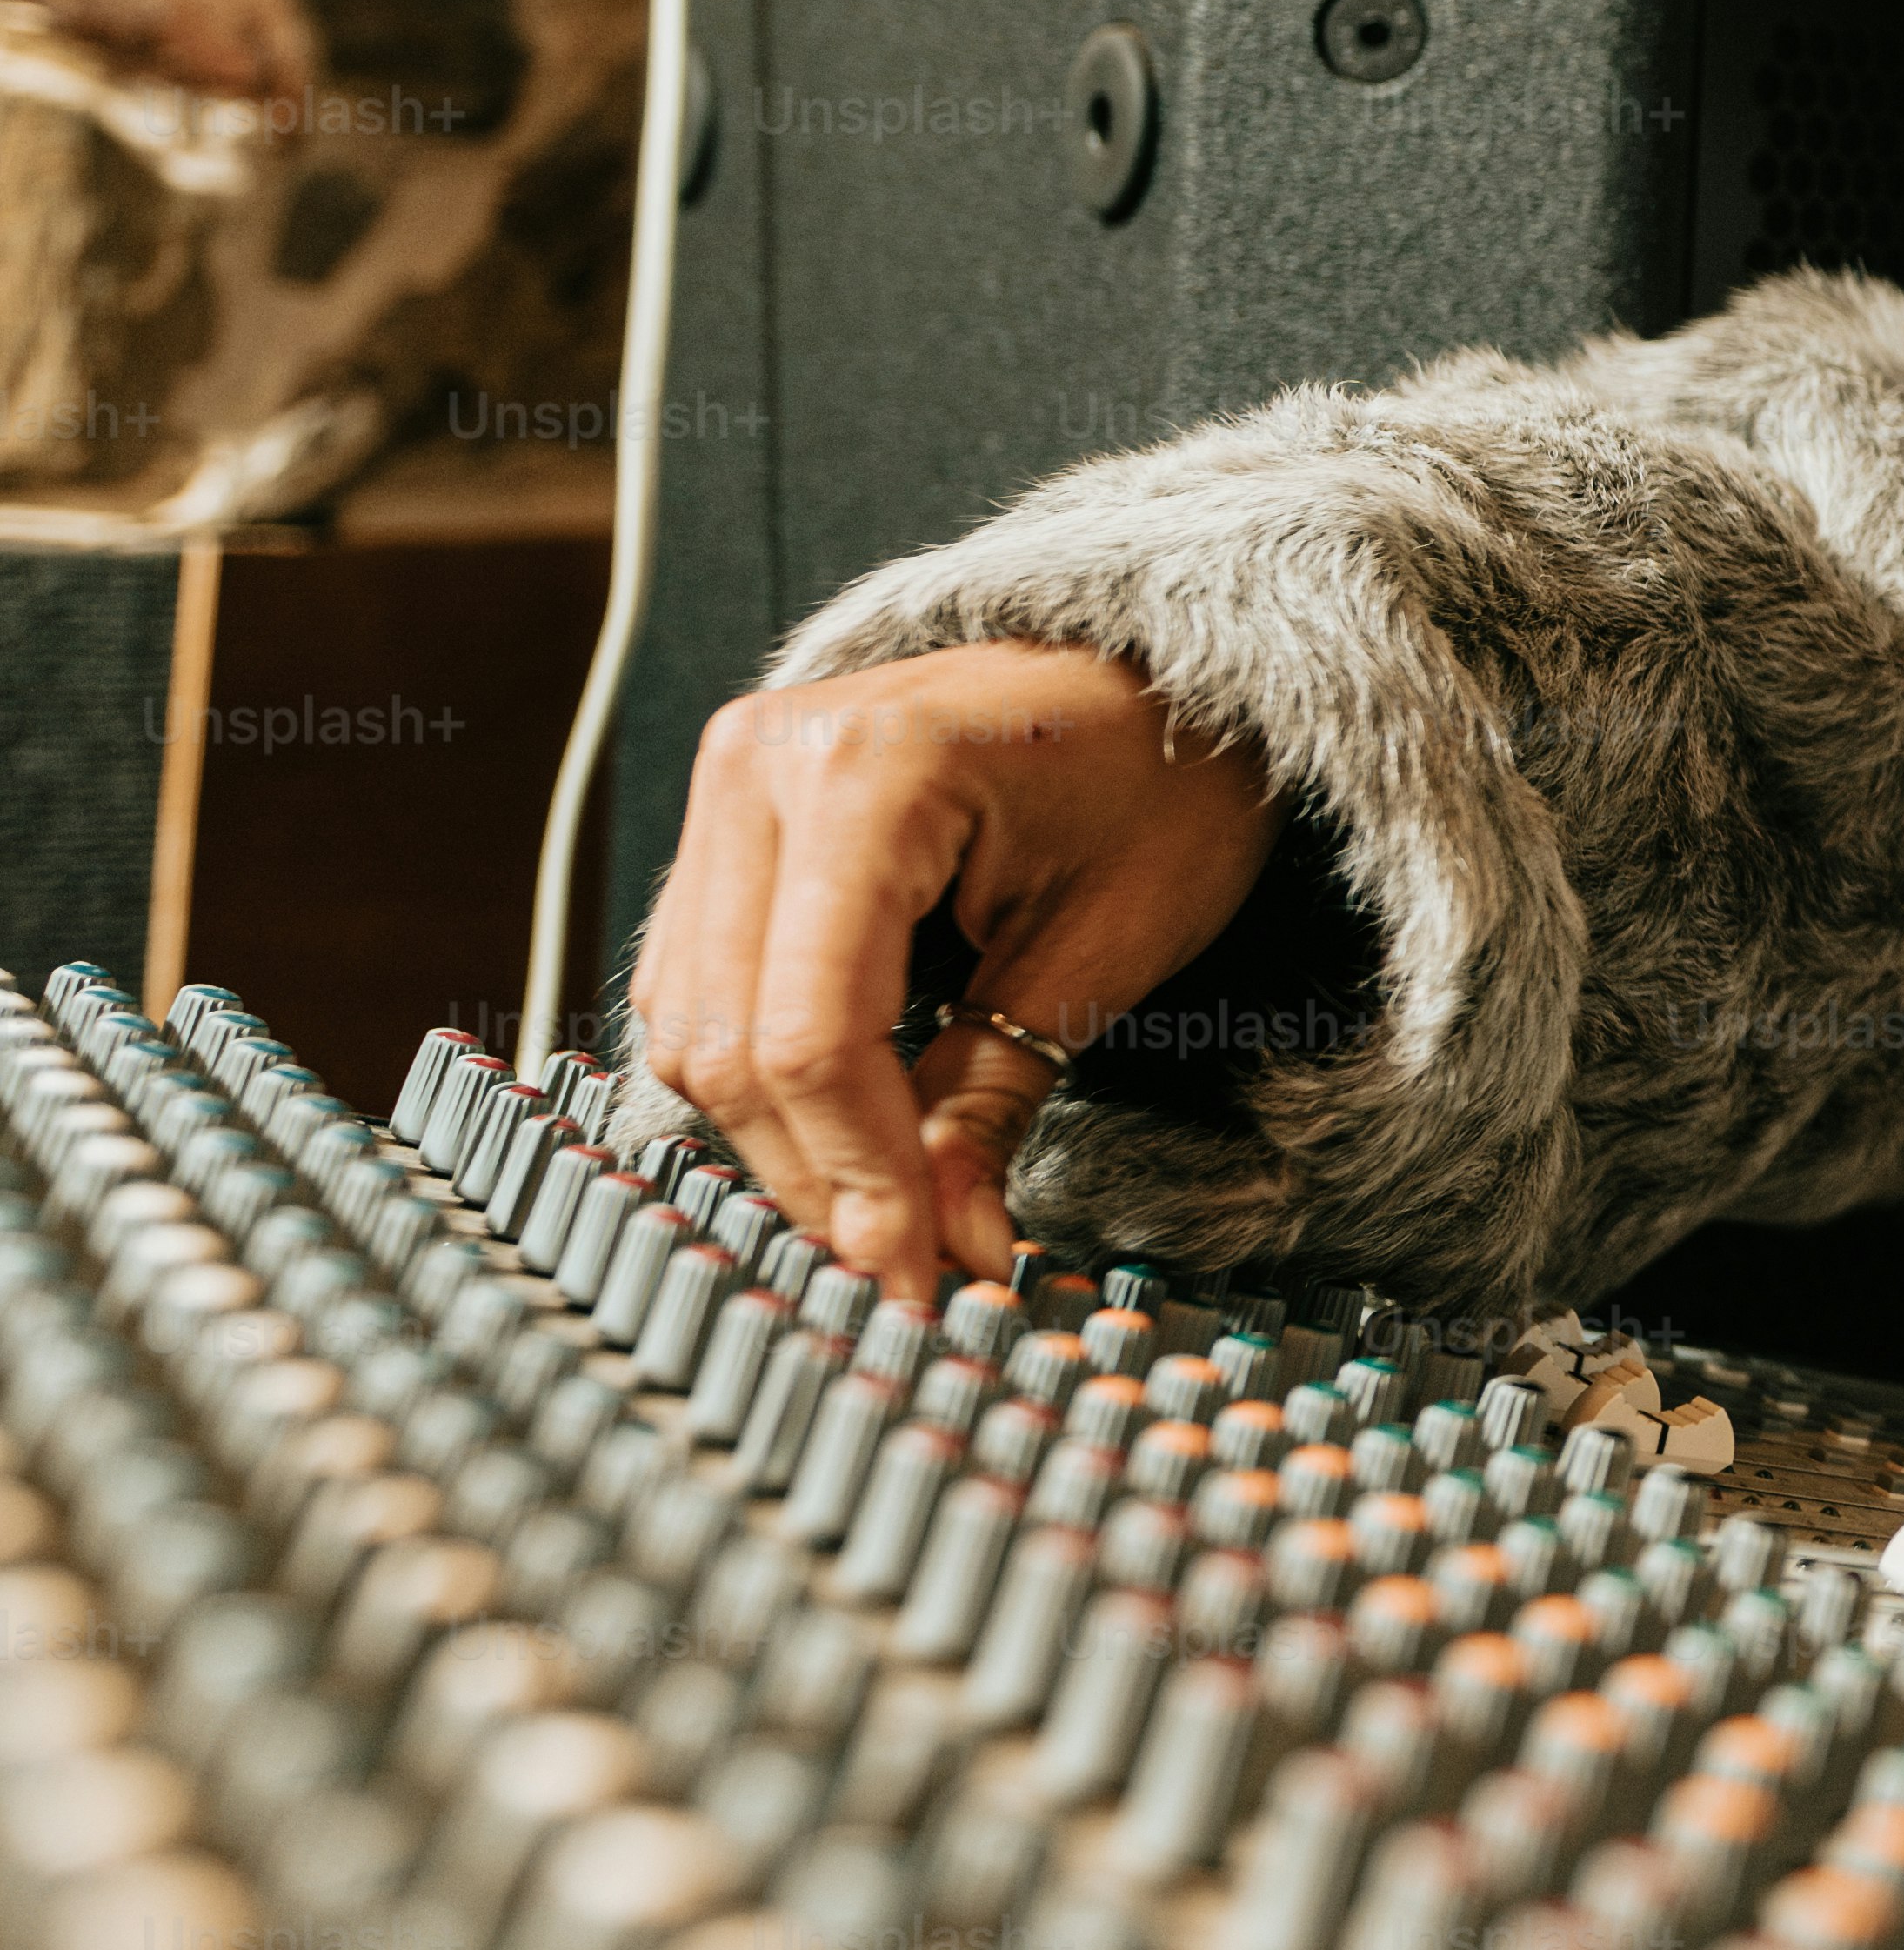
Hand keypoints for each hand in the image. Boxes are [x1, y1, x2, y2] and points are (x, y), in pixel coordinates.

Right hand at [625, 641, 1278, 1308]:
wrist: (1157, 675)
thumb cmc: (1164, 782)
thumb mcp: (1105, 944)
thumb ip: (996, 1092)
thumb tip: (943, 1243)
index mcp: (864, 772)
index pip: (811, 1031)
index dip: (856, 1174)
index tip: (914, 1274)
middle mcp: (761, 765)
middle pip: (730, 1040)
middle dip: (815, 1175)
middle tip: (904, 1270)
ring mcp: (729, 784)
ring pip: (693, 1025)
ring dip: (777, 1139)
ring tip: (884, 1215)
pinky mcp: (728, 821)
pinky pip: (702, 983)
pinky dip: (761, 1076)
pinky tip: (844, 1137)